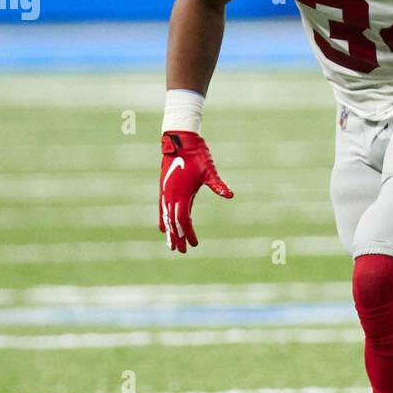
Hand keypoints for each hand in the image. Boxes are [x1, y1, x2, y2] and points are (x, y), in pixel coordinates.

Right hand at [159, 131, 232, 252]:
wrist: (180, 141)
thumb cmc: (197, 156)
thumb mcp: (209, 171)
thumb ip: (218, 185)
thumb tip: (230, 195)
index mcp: (182, 194)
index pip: (184, 221)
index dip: (188, 234)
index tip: (194, 244)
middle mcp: (171, 196)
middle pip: (173, 223)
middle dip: (177, 238)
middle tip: (181, 252)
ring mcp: (166, 192)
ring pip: (165, 217)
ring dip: (168, 231)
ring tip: (170, 244)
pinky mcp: (164, 188)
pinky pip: (162, 208)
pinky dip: (162, 219)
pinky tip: (162, 227)